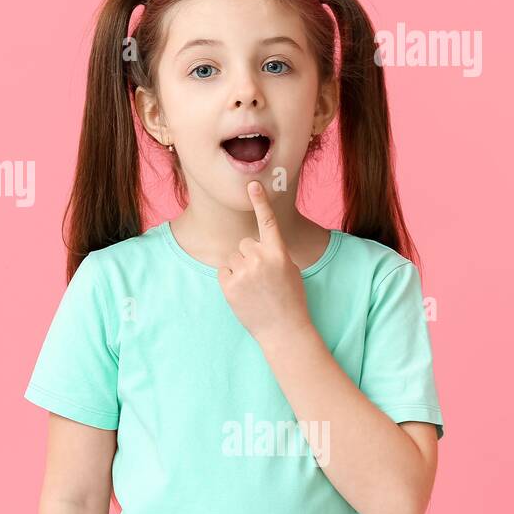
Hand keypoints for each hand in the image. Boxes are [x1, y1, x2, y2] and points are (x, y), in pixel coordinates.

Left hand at [216, 180, 313, 345]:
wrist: (284, 329)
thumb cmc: (289, 299)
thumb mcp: (289, 269)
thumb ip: (272, 253)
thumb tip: (252, 245)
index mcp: (279, 252)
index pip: (268, 221)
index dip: (260, 201)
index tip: (252, 184)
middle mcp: (261, 258)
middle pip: (244, 243)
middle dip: (249, 256)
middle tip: (261, 278)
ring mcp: (244, 272)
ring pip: (233, 257)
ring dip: (239, 269)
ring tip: (254, 288)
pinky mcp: (229, 285)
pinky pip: (223, 271)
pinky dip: (230, 280)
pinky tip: (243, 293)